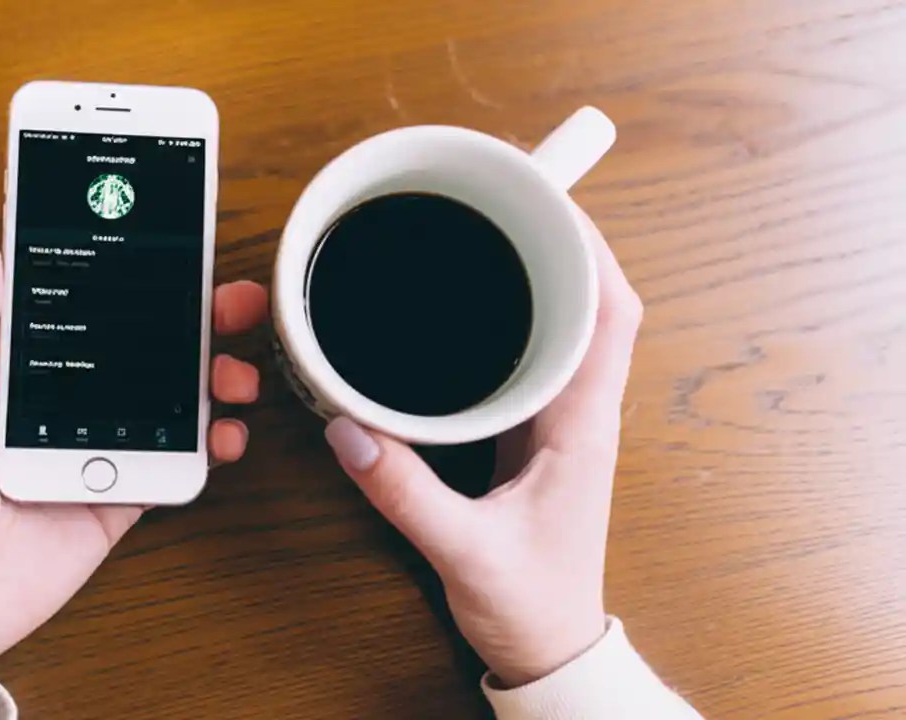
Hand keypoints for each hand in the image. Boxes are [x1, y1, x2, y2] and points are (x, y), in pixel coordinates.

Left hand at [0, 233, 268, 707]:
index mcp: (17, 367)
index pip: (83, 303)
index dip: (129, 273)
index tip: (173, 246)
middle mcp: (65, 397)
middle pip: (143, 343)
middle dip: (197, 317)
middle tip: (235, 302)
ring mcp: (99, 444)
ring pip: (172, 395)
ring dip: (215, 375)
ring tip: (237, 374)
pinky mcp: (123, 492)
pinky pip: (177, 459)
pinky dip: (211, 442)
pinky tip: (225, 432)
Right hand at [324, 209, 642, 687]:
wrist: (545, 645)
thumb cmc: (530, 601)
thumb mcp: (464, 550)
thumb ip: (405, 493)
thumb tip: (347, 430)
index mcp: (582, 425)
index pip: (613, 313)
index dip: (593, 246)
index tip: (551, 198)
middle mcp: (577, 410)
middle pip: (591, 300)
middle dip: (560, 238)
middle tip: (510, 192)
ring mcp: (557, 419)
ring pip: (563, 324)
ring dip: (539, 272)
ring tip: (491, 227)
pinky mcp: (531, 433)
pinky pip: (530, 355)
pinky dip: (511, 316)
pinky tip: (471, 304)